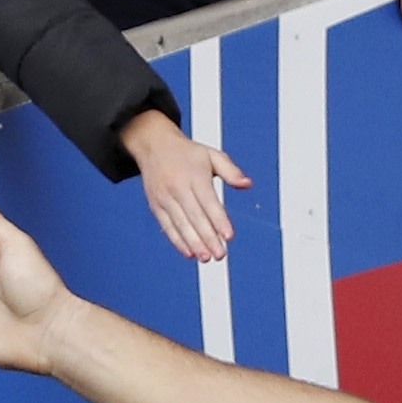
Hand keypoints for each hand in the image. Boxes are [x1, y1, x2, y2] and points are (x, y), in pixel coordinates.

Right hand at [118, 107, 251, 261]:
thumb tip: (247, 183)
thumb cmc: (187, 153)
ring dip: (194, 243)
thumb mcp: (212, 155)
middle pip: (195, 216)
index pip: (209, 201)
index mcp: (194, 175)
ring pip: (180, 224)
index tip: (229, 236)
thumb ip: (231, 171)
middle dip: (208, 238)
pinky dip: (177, 240)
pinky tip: (189, 252)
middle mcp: (178, 187)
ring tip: (206, 257)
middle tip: (220, 254)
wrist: (154, 145)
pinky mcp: (156, 205)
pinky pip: (167, 226)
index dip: (219, 220)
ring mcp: (165, 197)